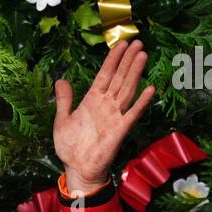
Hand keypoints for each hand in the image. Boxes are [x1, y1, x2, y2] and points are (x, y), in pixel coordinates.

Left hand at [53, 39, 156, 194]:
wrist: (77, 169)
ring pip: (126, 89)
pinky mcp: (120, 130)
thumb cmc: (71, 147)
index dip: (112, 60)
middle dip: (127, 60)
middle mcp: (105, 105)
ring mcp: (114, 116)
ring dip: (135, 73)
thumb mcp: (62, 120)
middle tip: (137, 42)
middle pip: (119, 78)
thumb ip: (64, 100)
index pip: (105, 75)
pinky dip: (141, 102)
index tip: (121, 44)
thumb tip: (61, 80)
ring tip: (143, 55)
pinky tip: (150, 89)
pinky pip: (132, 114)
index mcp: (92, 101)